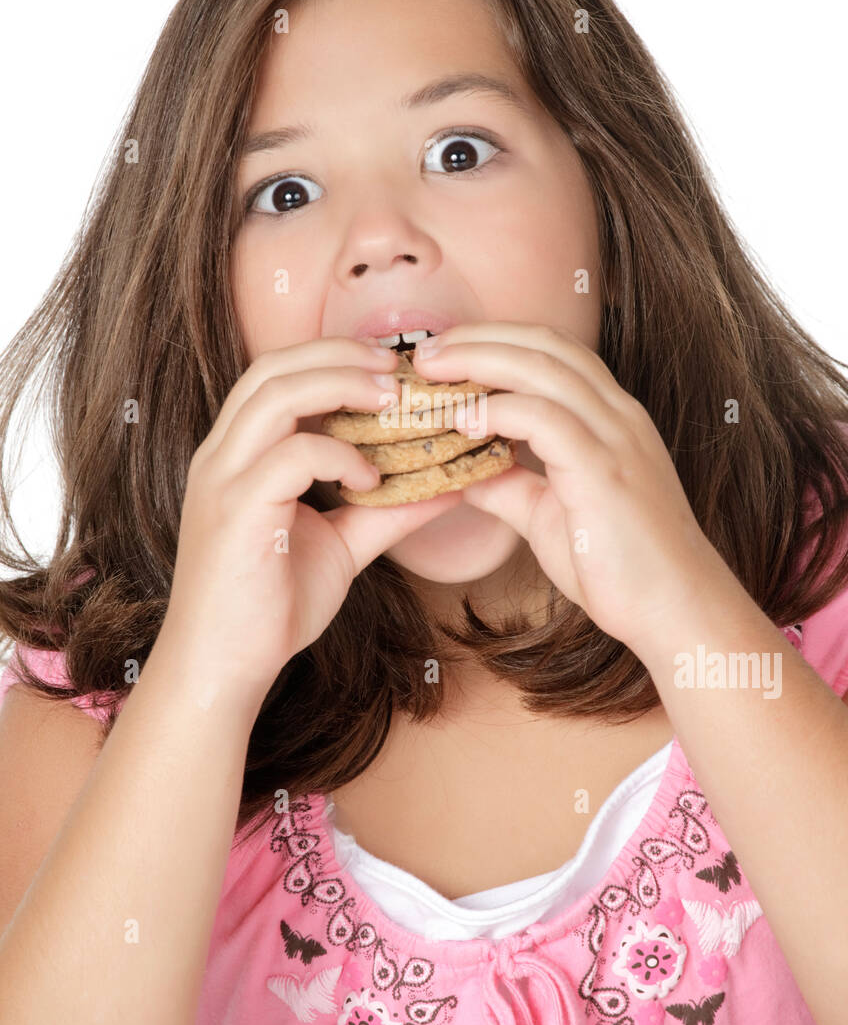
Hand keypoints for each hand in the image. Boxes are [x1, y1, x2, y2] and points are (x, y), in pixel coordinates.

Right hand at [152, 338, 461, 718]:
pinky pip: (291, 454)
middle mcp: (222, 455)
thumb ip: (387, 510)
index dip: (334, 358)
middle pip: (275, 367)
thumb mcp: (342, 546)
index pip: (279, 375)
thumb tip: (448, 485)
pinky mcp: (236, 509)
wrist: (221, 669)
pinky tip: (372, 478)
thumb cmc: (270, 608)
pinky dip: (339, 454)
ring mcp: (223, 479)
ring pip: (277, 393)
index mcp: (238, 454)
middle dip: (340, 354)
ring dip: (340, 385)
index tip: (392, 366)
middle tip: (398, 364)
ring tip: (393, 398)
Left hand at [413, 322, 727, 654]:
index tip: (444, 354)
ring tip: (430, 371)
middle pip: (543, 344)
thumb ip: (509, 488)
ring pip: (542, 368)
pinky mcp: (604, 469)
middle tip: (424, 351)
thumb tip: (463, 475)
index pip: (551, 351)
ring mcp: (616, 437)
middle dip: (478, 338)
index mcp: (610, 418)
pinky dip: (498, 410)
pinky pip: (545, 418)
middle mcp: (617, 414)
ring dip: (479, 360)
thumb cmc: (620, 568)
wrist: (676, 610)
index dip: (495, 342)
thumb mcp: (547, 516)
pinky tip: (463, 419)